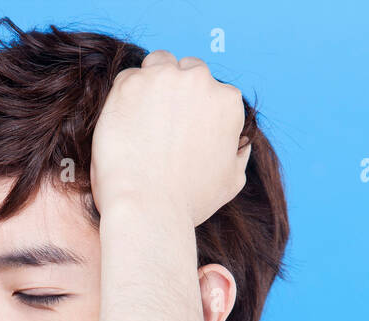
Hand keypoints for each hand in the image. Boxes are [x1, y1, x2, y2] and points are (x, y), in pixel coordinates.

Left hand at [90, 51, 250, 227]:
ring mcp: (162, 78)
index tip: (183, 128)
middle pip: (187, 69)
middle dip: (177, 90)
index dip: (197, 109)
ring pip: (158, 64)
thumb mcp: (231, 181)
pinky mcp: (129, 84)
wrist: (148, 208)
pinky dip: (126, 97)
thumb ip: (239, 154)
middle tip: (162, 123)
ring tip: (144, 118)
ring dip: (153, 83)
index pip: (213, 90)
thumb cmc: (189, 201)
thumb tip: (241, 143)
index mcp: (228, 101)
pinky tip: (126, 125)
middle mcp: (199, 81)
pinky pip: (128, 79)